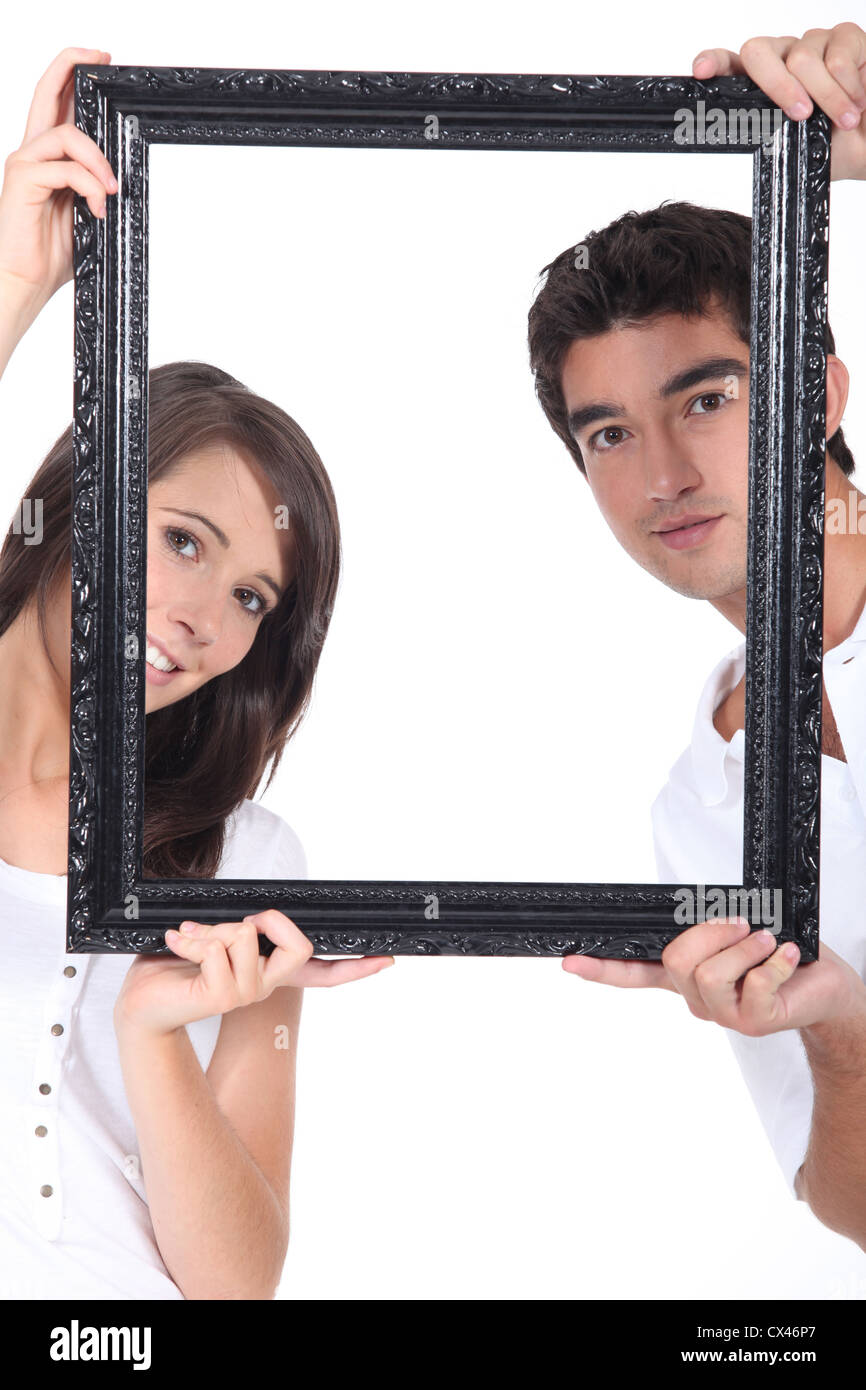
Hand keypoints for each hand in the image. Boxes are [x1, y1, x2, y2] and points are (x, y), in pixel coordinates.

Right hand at [0, 47, 117, 316]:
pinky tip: (97, 206)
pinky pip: (65, 169)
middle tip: (101, 57)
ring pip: (67, 134)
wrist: (25, 281)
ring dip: (99, 159)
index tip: (101, 63)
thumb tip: (123, 177)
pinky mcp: (22, 179)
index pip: (57, 105)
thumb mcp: (86, 214)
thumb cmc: (50, 254)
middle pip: (46, 92)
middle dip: (72, 65)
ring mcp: (25, 163)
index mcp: (47, 158)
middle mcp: (32, 153)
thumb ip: (98, 189)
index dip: (73, 76)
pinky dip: (89, 185)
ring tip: (111, 188)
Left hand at [113, 910, 395, 1038]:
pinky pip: (219, 946)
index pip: (324, 973)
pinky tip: (178, 948)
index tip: (387, 959)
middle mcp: (265, 987)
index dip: (357, 968)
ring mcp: (245, 996)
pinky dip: (193, 937)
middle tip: (234, 925)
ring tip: (190, 941)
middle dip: (265, 919)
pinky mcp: (221, 997)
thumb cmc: (180, 963)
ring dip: (211, 928)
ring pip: (246, 935)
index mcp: (271, 973)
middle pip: (299, 945)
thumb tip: (254, 922)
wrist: (142, 995)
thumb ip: (244, 929)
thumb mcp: (220, 935)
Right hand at [563, 917, 865, 1036]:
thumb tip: (701, 913)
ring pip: (711, 974)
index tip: (568, 960)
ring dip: (745, 945)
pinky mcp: (755, 1021)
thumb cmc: (779, 953)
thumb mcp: (737, 932)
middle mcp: (698, 1000)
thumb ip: (709, 925)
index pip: (632, 973)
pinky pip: (754, 984)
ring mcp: (725, 1015)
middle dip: (710, 931)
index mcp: (686, 977)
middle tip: (741, 922)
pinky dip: (775, 959)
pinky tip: (786, 954)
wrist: (826, 987)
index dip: (600, 968)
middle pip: (676, 960)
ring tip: (768, 940)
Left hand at [692, 24, 865, 180]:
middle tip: (801, 116)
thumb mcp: (796, 148)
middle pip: (760, 53)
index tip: (702, 72)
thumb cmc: (835, 147)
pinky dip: (848, 87)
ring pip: (803, 58)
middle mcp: (784, 58)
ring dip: (827, 98)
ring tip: (845, 120)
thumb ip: (770, 132)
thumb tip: (745, 128)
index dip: (714, 62)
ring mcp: (813, 44)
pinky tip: (858, 102)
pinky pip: (838, 55)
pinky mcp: (845, 37)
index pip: (729, 65)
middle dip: (778, 86)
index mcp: (763, 85)